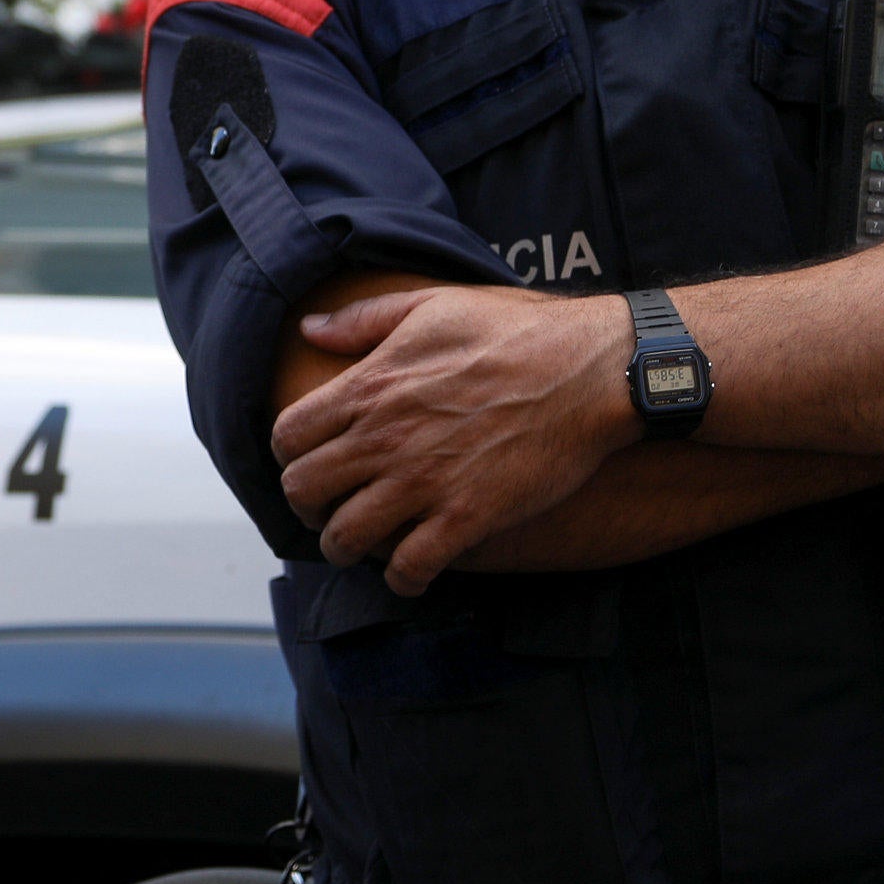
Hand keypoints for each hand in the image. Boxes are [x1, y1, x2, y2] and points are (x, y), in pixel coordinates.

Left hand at [274, 283, 634, 592]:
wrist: (594, 370)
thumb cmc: (518, 331)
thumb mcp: (432, 306)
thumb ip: (363, 321)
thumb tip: (308, 327)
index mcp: (370, 387)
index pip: (288, 436)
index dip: (288, 454)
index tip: (307, 460)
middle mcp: (385, 438)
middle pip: (303, 490)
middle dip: (306, 505)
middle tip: (327, 507)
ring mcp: (425, 482)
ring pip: (345, 537)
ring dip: (344, 546)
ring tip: (360, 544)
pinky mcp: (469, 518)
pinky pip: (410, 567)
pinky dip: (402, 577)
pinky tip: (410, 570)